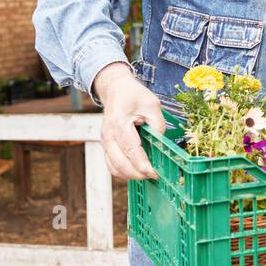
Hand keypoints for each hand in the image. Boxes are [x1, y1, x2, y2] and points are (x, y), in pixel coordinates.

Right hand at [93, 62, 162, 180]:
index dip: (143, 165)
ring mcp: (105, 142)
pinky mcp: (106, 146)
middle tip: (154, 175)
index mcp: (119, 124)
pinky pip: (112, 165)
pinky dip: (123, 172)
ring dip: (130, 175)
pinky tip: (137, 170)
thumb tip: (161, 144)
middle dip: (137, 174)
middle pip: (120, 163)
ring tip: (146, 174)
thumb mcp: (152, 104)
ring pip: (114, 167)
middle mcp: (108, 135)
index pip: (131, 150)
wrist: (115, 89)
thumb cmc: (133, 95)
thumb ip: (158, 124)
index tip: (154, 173)